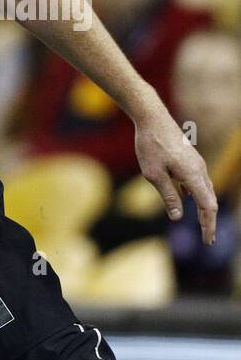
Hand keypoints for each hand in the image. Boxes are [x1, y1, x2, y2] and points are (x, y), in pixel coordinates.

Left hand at [134, 108, 217, 243]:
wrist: (153, 119)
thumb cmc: (151, 146)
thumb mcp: (154, 175)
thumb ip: (168, 196)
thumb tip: (177, 216)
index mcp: (193, 175)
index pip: (207, 206)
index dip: (208, 224)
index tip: (207, 240)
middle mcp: (199, 170)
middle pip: (209, 200)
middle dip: (208, 221)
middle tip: (208, 239)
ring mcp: (196, 164)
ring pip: (204, 190)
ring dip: (203, 208)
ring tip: (201, 224)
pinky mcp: (189, 160)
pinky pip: (196, 181)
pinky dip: (196, 194)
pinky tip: (188, 199)